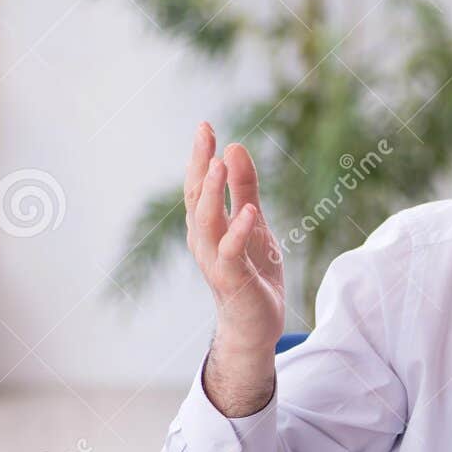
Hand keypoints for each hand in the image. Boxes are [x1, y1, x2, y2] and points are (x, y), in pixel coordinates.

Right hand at [184, 122, 284, 412]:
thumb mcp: (254, 224)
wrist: (255, 326)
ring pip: (207, 223)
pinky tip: (250, 211)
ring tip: (219, 164)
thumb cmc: (251, 273)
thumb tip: (234, 147)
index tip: (205, 125)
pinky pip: (231, 253)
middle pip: (196, 197)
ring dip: (212, 194)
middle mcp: (203, 241)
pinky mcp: (233, 281)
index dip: (200, 156)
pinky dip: (238, 232)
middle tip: (205, 133)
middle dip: (199, 165)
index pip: (199, 185)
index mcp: (206, 225)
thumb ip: (245, 189)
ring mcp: (215, 261)